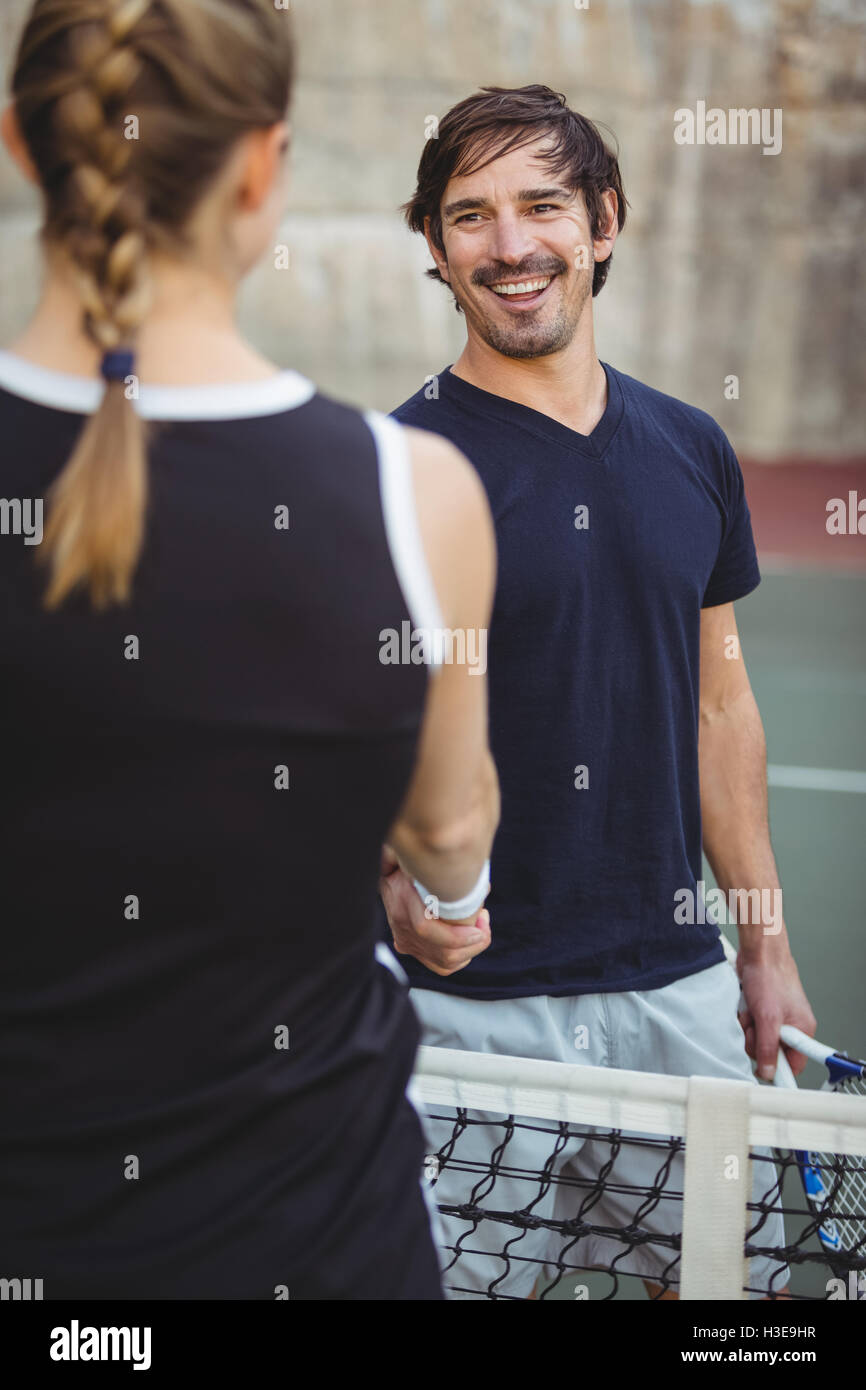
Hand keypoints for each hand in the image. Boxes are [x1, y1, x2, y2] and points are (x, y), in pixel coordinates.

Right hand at [379, 851, 490, 976]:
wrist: (389, 875)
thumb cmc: (414, 864)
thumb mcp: (427, 860)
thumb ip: (447, 867)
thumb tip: (481, 885)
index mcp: (403, 900)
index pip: (426, 928)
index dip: (457, 935)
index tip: (481, 922)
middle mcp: (402, 926)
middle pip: (444, 953)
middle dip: (474, 942)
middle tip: (484, 922)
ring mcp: (405, 941)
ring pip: (446, 963)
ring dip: (471, 950)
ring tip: (480, 928)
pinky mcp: (410, 948)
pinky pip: (442, 966)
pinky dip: (462, 957)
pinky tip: (470, 940)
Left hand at [737, 945, 817, 1080]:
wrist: (758, 953)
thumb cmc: (770, 977)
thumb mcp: (768, 1018)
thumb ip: (768, 1047)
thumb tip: (768, 1072)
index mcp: (801, 1030)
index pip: (794, 1064)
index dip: (778, 1068)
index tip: (763, 1069)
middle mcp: (790, 1026)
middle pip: (769, 1052)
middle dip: (756, 1041)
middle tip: (755, 1025)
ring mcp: (774, 1018)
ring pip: (756, 1039)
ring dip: (748, 1027)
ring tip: (750, 1011)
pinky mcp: (761, 1011)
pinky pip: (749, 1026)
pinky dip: (744, 1018)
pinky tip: (745, 1006)